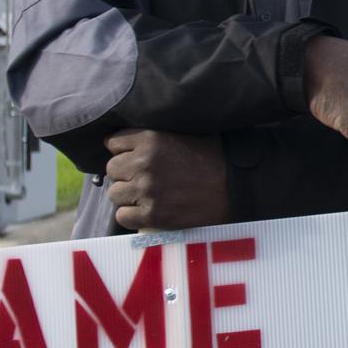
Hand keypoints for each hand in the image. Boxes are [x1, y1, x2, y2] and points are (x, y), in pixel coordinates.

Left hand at [102, 128, 229, 231]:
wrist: (235, 187)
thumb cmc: (214, 157)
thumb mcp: (186, 131)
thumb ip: (157, 131)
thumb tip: (133, 133)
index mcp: (151, 138)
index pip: (113, 142)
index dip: (123, 149)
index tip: (134, 156)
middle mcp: (144, 163)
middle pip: (112, 168)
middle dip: (125, 173)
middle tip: (143, 176)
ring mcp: (147, 190)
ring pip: (114, 193)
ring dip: (128, 194)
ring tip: (147, 194)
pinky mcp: (152, 215)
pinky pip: (123, 216)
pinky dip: (132, 214)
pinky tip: (147, 209)